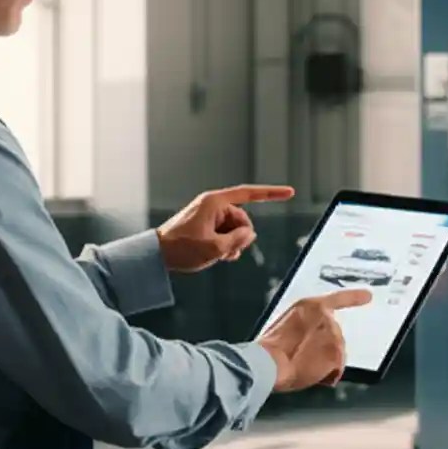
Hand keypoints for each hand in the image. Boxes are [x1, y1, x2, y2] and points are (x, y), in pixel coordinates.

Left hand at [156, 184, 294, 272]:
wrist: (157, 255)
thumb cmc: (180, 248)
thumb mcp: (214, 248)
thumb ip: (238, 240)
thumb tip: (250, 234)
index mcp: (215, 202)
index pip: (249, 194)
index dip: (271, 194)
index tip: (289, 192)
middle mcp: (213, 205)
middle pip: (243, 219)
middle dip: (240, 237)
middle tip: (226, 251)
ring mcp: (209, 215)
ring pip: (235, 229)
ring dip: (232, 244)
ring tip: (217, 255)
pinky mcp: (206, 225)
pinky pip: (225, 233)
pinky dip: (225, 245)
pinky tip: (217, 255)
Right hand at [257, 289, 372, 391]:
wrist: (270, 363)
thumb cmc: (272, 347)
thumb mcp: (288, 324)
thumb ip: (307, 325)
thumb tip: (313, 339)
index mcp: (310, 306)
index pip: (337, 299)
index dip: (354, 297)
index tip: (368, 296)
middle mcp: (326, 318)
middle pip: (334, 335)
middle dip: (322, 347)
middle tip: (302, 355)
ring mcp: (333, 336)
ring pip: (335, 353)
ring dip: (323, 361)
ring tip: (303, 364)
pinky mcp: (337, 354)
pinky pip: (337, 368)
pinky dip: (327, 375)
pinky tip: (311, 373)